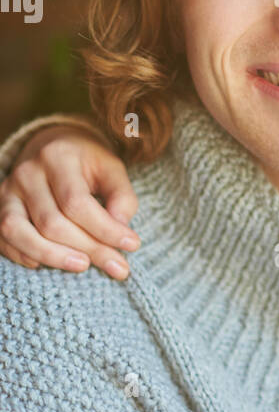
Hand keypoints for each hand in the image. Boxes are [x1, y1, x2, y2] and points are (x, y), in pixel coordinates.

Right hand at [0, 123, 138, 276]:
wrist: (53, 145)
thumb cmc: (88, 161)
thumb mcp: (112, 169)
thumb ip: (122, 197)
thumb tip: (121, 232)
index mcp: (57, 157)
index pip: (77, 202)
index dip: (105, 229)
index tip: (132, 245)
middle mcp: (27, 173)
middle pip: (52, 223)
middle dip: (87, 248)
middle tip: (117, 265)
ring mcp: (8, 191)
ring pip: (20, 233)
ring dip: (53, 257)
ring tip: (84, 267)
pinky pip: (4, 239)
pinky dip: (24, 256)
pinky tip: (49, 264)